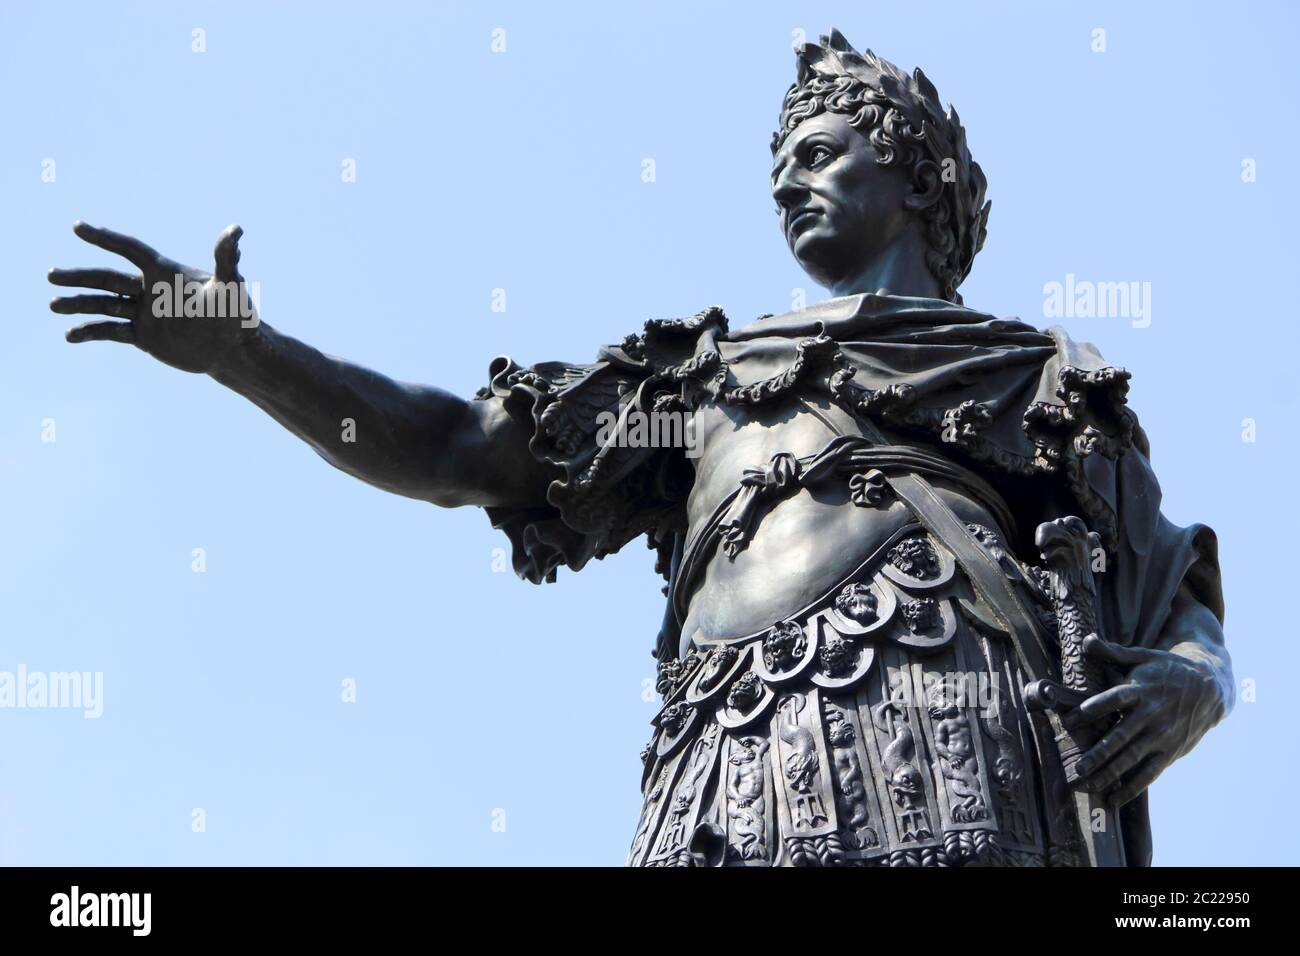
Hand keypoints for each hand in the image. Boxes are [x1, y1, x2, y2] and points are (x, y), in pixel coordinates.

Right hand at [49, 222, 257, 373]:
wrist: (233, 349)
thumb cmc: (236, 313)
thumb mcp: (230, 285)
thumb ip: (226, 258)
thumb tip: (236, 229)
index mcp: (165, 273)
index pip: (130, 250)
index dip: (105, 239)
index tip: (77, 227)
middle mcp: (150, 290)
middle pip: (108, 278)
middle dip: (79, 277)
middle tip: (51, 276)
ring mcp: (145, 313)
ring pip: (104, 305)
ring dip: (78, 304)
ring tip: (52, 304)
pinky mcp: (144, 336)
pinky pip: (111, 331)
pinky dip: (90, 332)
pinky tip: (70, 336)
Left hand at [1069, 635, 1226, 807]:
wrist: (1210, 686)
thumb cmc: (1166, 669)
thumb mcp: (1142, 656)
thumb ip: (1112, 652)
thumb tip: (1086, 640)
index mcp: (1141, 689)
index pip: (1113, 700)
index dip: (1093, 710)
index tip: (1070, 720)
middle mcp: (1151, 714)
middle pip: (1120, 737)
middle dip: (1097, 754)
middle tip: (1076, 768)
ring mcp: (1162, 735)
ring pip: (1132, 758)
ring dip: (1109, 774)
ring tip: (1087, 785)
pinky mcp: (1170, 751)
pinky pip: (1149, 773)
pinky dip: (1131, 788)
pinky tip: (1113, 799)